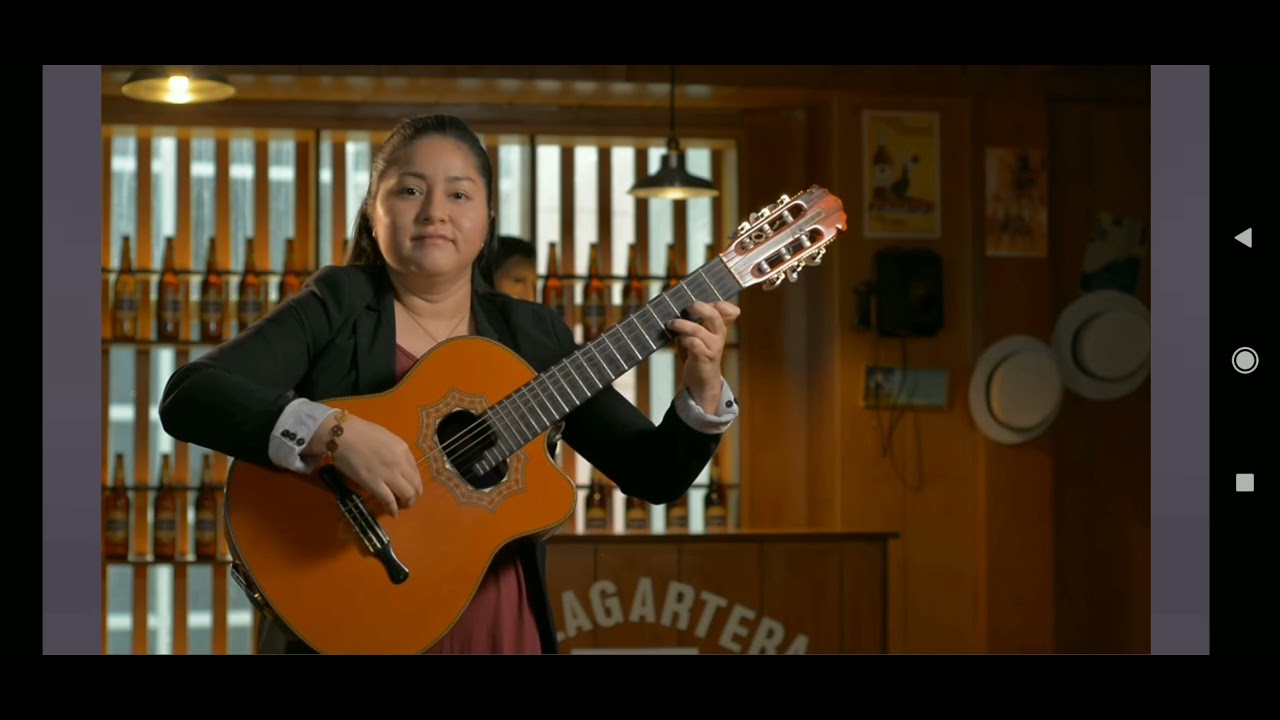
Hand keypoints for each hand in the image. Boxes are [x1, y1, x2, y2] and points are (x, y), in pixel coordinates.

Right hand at [307, 413, 423, 516]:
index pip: (416, 472)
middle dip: (414, 496)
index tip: (409, 488)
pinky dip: (393, 509)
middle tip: (407, 500)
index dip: (414, 483)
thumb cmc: (361, 433)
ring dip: (406, 504)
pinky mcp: (373, 483)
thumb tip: (400, 466)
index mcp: (403, 449)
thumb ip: (397, 452)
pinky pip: (388, 500)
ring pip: (406, 495)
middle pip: (415, 486)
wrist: (342, 434)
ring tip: (401, 507)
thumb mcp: (387, 438)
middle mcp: (400, 462)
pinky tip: (392, 513)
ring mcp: (388, 473)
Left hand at [667, 300, 740, 413]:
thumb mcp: (699, 335)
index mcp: (719, 327)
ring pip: (698, 330)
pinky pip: (693, 344)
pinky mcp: (703, 358)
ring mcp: (713, 347)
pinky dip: (684, 340)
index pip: (727, 311)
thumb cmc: (698, 354)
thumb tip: (680, 306)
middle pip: (715, 316)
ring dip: (682, 325)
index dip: (721, 303)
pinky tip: (679, 341)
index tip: (705, 299)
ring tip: (671, 323)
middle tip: (688, 307)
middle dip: (700, 308)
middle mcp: (718, 336)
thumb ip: (696, 321)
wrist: (702, 381)